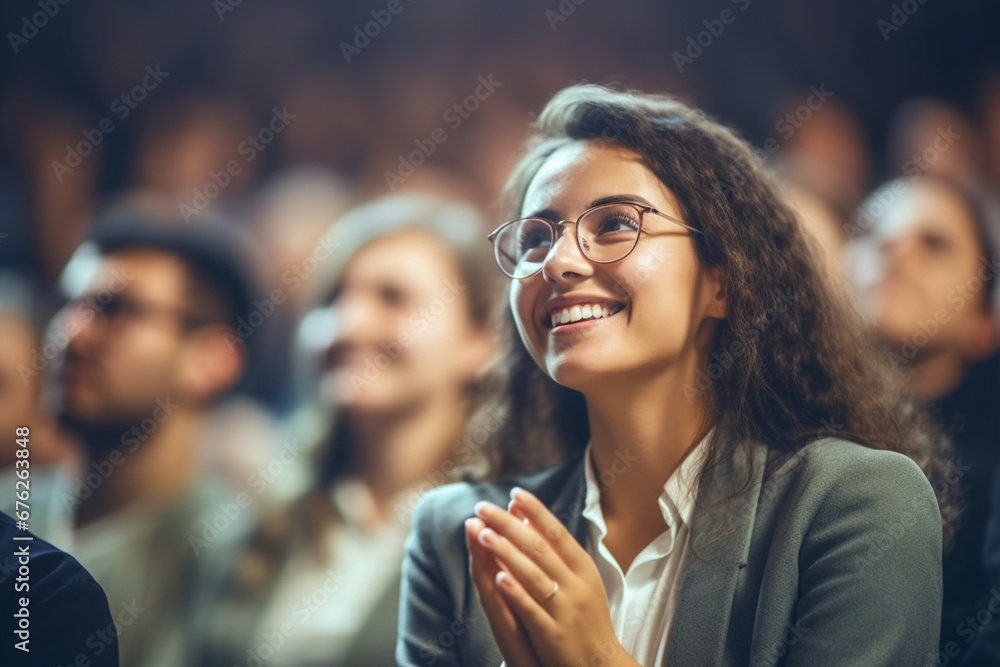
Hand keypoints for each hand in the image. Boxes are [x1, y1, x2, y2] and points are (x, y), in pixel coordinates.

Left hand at [467, 487, 639, 666]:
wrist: (601, 664)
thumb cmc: (587, 617)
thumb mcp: (582, 580)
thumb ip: (559, 551)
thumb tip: (531, 516)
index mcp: (584, 568)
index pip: (557, 532)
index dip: (535, 511)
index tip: (514, 493)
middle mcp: (576, 585)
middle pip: (539, 548)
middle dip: (509, 525)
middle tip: (483, 506)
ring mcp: (565, 610)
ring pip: (532, 575)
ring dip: (506, 552)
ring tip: (483, 534)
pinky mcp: (552, 634)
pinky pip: (532, 609)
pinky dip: (516, 592)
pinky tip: (499, 576)